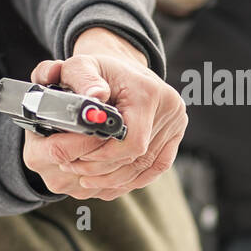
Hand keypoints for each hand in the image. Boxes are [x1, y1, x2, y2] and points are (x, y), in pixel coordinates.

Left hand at [20, 36, 187, 200]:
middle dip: (103, 170)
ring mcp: (176, 124)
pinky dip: (133, 179)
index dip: (103, 156)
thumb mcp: (81, 66)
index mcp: (148, 93)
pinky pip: (157, 167)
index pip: (132, 140)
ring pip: (146, 166)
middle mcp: (169, 108)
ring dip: (115, 179)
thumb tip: (94, 97)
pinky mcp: (176, 135)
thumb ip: (82, 79)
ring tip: (86, 181)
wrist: (122, 66)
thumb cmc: (98, 68)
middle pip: (138, 157)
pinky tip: (109, 185)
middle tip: (74, 171)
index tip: (75, 160)